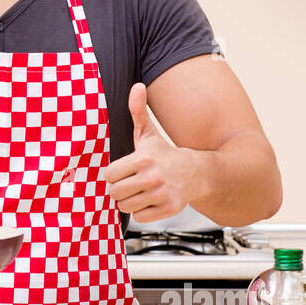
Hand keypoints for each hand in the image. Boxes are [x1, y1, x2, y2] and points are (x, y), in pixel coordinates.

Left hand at [105, 83, 202, 221]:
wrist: (196, 172)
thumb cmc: (165, 154)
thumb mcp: (149, 134)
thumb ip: (138, 111)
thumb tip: (137, 87)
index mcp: (144, 158)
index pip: (109, 174)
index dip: (114, 174)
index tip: (124, 171)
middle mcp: (153, 177)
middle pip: (115, 192)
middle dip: (120, 189)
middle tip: (131, 183)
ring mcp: (161, 194)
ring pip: (125, 206)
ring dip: (130, 201)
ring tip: (140, 191)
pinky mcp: (168, 209)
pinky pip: (139, 217)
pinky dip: (142, 212)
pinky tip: (150, 200)